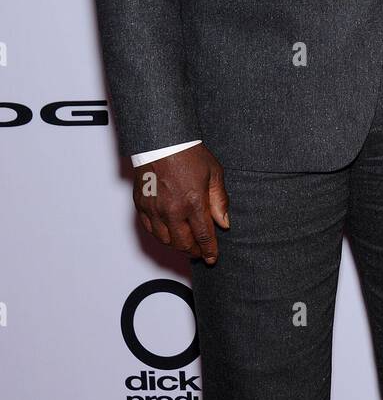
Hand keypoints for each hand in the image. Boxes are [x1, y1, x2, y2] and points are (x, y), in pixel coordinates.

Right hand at [132, 143, 229, 263]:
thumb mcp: (214, 174)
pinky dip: (161, 235)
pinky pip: (150, 230)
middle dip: (194, 251)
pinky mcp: (142, 206)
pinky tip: (169, 233)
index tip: (212, 258)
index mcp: (194, 202)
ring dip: (177, 245)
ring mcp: (155, 209)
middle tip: (200, 252)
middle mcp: (173, 210)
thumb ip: (220, 201)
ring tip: (186, 243)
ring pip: (166, 240)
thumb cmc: (189, 154)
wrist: (161, 141)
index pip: (204, 236)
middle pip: (183, 244)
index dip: (209, 251)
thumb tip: (224, 224)